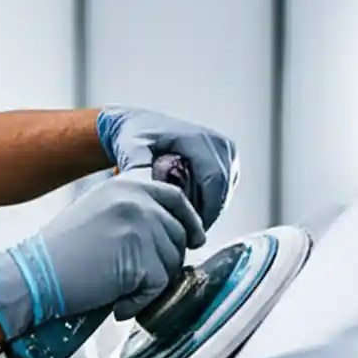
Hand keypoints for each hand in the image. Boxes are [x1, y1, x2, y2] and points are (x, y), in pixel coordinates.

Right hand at [0, 168, 200, 339]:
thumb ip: (132, 208)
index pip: (175, 197)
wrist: (35, 275)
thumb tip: (170, 227)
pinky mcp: (141, 260)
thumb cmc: (60, 251)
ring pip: (172, 263)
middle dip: (165, 262)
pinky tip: (117, 303)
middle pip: (178, 234)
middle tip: (138, 279)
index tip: (195, 239)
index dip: (190, 220)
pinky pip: (159, 287)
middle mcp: (138, 200)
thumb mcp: (97, 209)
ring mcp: (142, 228)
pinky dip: (140, 302)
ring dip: (150, 284)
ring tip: (118, 290)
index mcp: (127, 185)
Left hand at [96, 106, 238, 230]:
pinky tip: (190, 212)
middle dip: (207, 214)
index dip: (205, 209)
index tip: (186, 228)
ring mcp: (224, 151)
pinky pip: (224, 188)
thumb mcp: (131, 148)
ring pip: (225, 191)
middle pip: (223, 189)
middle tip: (185, 233)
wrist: (139, 124)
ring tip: (184, 224)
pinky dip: (210, 202)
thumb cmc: (134, 137)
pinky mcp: (225, 159)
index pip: (214, 180)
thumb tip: (143, 186)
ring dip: (209, 210)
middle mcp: (218, 143)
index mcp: (200, 139)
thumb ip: (137, 165)